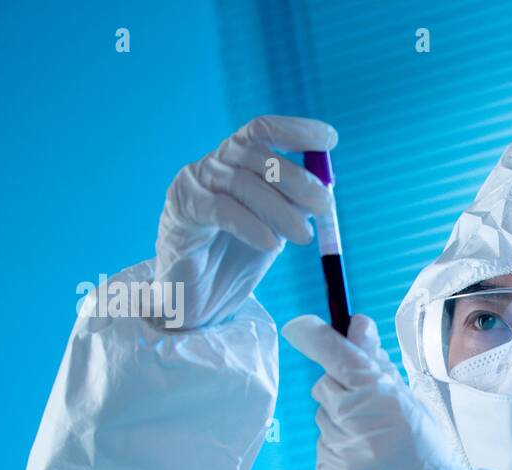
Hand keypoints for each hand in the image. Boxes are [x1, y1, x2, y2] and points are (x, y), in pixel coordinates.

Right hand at [156, 115, 336, 329]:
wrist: (198, 297)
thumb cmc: (237, 258)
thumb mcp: (275, 227)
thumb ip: (295, 204)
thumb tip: (324, 190)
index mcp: (237, 160)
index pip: (263, 130)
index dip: (297, 130)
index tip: (329, 140)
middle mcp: (214, 164)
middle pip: (256, 154)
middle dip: (297, 178)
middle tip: (324, 205)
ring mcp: (194, 183)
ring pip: (242, 183)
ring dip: (281, 209)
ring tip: (303, 236)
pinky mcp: (182, 209)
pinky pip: (221, 210)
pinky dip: (252, 226)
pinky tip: (271, 244)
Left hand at [281, 313, 474, 469]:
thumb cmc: (428, 457)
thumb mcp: (413, 405)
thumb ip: (379, 366)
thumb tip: (356, 323)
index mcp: (387, 406)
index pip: (343, 360)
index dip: (317, 339)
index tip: (298, 327)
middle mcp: (361, 432)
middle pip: (325, 388)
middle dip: (341, 391)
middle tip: (371, 412)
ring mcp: (342, 460)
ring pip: (323, 422)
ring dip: (341, 426)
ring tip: (373, 448)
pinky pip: (322, 451)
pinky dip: (338, 453)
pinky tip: (363, 467)